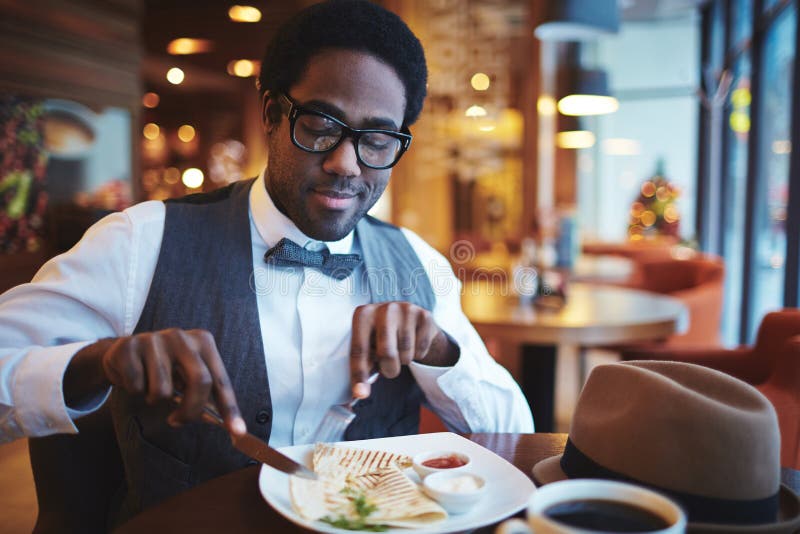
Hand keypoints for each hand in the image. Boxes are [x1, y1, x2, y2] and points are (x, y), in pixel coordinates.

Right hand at [65, 328, 245, 436]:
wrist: (123, 352)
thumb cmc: (163, 368)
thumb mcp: (186, 376)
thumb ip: (205, 395)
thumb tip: (228, 425)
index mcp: (202, 342)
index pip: (220, 380)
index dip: (230, 407)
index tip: (238, 432)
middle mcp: (182, 336)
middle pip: (200, 381)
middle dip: (191, 410)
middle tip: (178, 421)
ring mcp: (155, 339)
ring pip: (162, 389)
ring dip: (154, 399)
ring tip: (150, 387)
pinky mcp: (130, 347)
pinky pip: (136, 386)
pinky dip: (135, 390)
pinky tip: (135, 379)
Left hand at [349, 302, 458, 398]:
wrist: (410, 319)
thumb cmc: (382, 336)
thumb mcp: (369, 346)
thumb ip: (363, 366)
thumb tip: (359, 393)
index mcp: (363, 314)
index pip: (359, 349)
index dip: (359, 374)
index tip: (361, 394)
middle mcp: (384, 308)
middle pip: (386, 353)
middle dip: (389, 369)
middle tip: (389, 369)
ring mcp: (406, 309)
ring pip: (406, 354)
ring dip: (404, 361)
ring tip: (401, 350)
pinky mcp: (424, 315)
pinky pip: (421, 350)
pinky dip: (418, 354)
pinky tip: (413, 343)